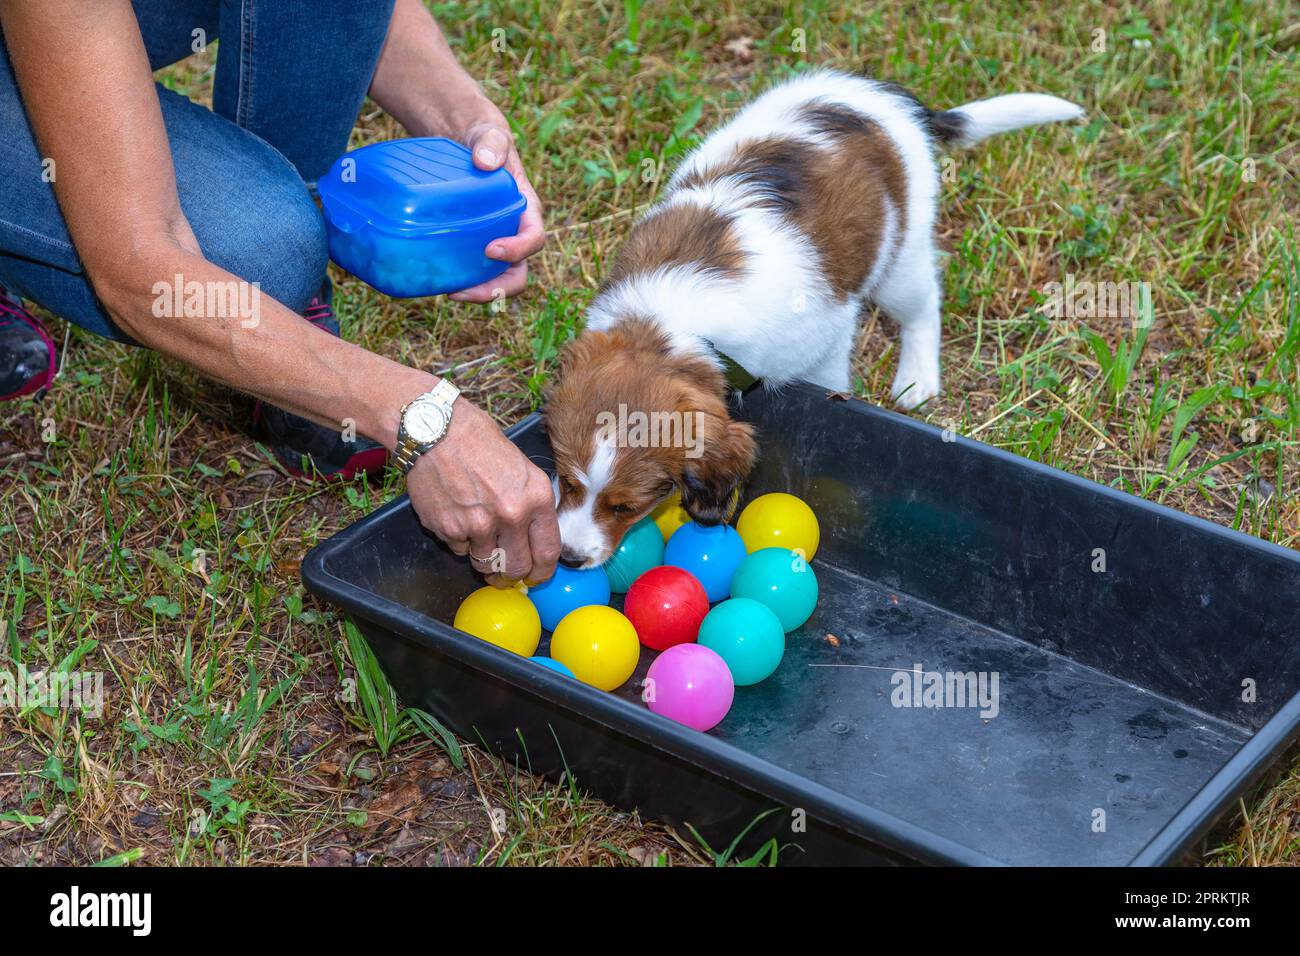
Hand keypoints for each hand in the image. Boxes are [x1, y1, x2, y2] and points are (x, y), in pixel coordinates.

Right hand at [405, 397, 559, 586]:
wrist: (437, 430)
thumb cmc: (480, 443)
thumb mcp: (523, 469)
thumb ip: (532, 506)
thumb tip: (535, 540)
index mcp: (536, 498)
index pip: (547, 552)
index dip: (542, 572)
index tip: (535, 577)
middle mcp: (511, 516)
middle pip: (516, 568)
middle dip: (511, 575)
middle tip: (504, 572)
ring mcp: (478, 525)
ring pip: (485, 564)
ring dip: (483, 557)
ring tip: (477, 533)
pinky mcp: (448, 529)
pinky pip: (458, 549)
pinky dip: (458, 540)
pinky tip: (456, 514)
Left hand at [449, 114, 545, 303]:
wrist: (466, 145)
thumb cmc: (484, 140)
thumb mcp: (490, 134)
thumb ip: (492, 142)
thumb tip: (485, 161)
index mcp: (527, 211)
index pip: (534, 238)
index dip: (518, 250)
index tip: (491, 250)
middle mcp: (514, 233)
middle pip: (517, 272)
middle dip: (497, 288)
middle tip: (466, 291)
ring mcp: (494, 242)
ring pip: (496, 278)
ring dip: (478, 292)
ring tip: (449, 291)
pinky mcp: (473, 246)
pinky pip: (473, 270)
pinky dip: (460, 280)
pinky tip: (437, 280)